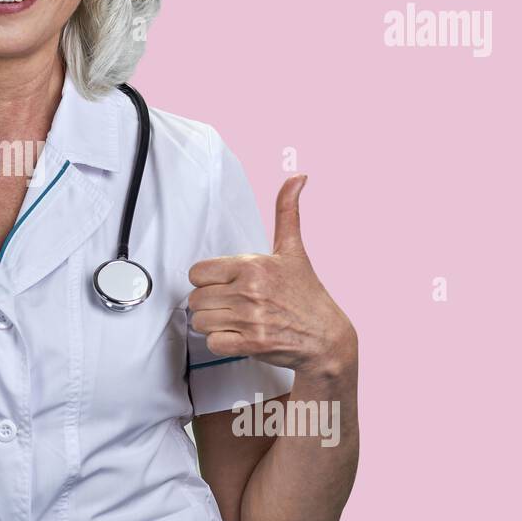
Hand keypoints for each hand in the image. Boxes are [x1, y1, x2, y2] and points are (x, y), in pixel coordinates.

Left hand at [187, 174, 354, 371]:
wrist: (325, 337)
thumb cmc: (306, 294)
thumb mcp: (293, 250)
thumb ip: (286, 212)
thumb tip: (297, 176)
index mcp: (252, 265)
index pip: (197, 272)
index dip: (208, 280)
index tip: (224, 284)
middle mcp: (249, 290)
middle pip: (196, 299)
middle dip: (211, 303)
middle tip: (231, 304)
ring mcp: (250, 319)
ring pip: (200, 321)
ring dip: (214, 324)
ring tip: (235, 320)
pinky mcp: (251, 344)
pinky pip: (212, 343)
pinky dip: (221, 342)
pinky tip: (238, 336)